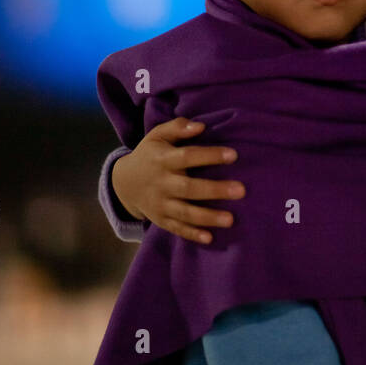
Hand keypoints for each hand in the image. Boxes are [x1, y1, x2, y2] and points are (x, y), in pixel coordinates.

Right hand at [111, 118, 244, 243]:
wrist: (124, 182)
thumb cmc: (150, 154)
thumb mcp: (157, 135)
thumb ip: (178, 127)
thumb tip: (200, 126)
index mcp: (163, 160)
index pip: (188, 157)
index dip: (210, 155)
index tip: (233, 155)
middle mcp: (162, 184)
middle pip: (189, 188)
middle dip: (215, 190)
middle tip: (241, 190)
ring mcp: (161, 204)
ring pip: (185, 213)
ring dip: (208, 217)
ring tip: (230, 219)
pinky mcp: (161, 220)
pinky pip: (177, 228)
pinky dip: (192, 234)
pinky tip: (209, 238)